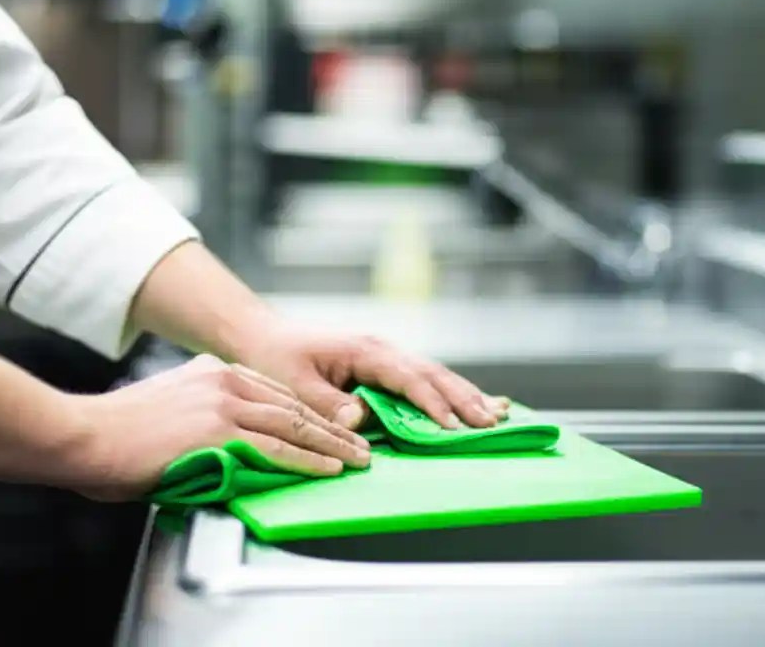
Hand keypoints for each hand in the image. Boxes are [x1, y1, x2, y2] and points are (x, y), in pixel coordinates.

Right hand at [72, 354, 370, 500]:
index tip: (331, 428)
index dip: (309, 414)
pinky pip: (276, 448)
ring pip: (293, 425)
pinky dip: (307, 461)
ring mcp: (223, 403)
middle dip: (332, 429)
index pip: (275, 393)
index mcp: (212, 373)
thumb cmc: (114, 438)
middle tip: (360, 445)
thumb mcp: (170, 416)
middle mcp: (223, 381)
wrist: (83, 436)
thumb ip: (205, 424)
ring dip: (332, 446)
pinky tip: (328, 469)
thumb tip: (229, 450)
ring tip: (357, 460)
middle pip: (292, 407)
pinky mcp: (219, 430)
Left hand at [237, 322, 509, 430]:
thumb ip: (327, 403)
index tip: (452, 427)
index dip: (431, 403)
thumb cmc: (276, 359)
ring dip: (467, 396)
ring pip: (437, 376)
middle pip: (433, 374)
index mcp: (365, 350)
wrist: (265, 336)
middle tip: (492, 424)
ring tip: (499, 416)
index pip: (407, 378)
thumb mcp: (294, 383)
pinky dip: (453, 393)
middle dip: (465, 399)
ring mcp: (388, 357)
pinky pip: (426, 380)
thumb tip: (359, 420)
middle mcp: (383, 350)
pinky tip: (478, 403)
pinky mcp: (387, 368)